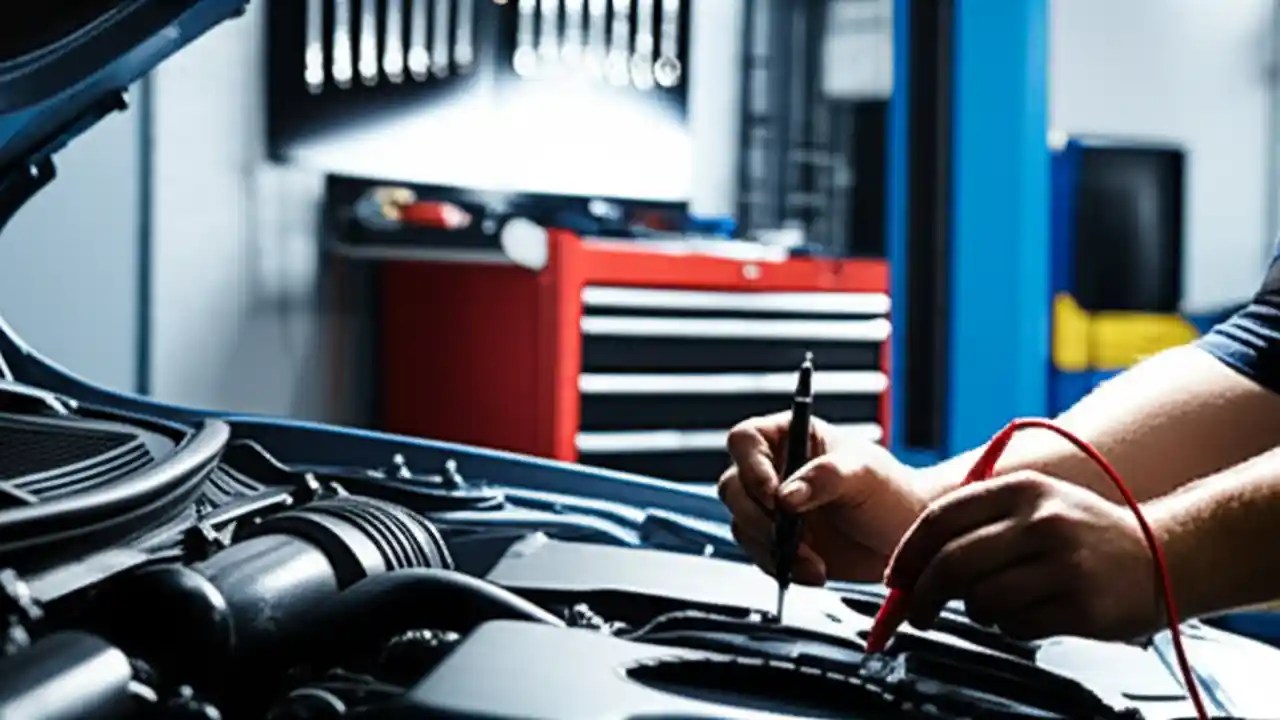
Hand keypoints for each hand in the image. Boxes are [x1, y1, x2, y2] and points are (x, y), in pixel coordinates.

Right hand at [717, 412, 932, 584]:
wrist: (907, 538)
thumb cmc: (890, 492)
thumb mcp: (863, 475)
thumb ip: (824, 478)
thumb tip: (786, 495)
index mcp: (791, 436)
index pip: (746, 440)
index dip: (750, 466)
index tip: (773, 495)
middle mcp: (775, 469)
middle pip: (733, 486)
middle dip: (757, 516)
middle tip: (786, 534)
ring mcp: (773, 508)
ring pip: (742, 524)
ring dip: (771, 547)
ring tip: (811, 561)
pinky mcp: (778, 542)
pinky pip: (760, 554)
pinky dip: (780, 567)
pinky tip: (812, 571)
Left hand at [885, 471, 1162, 641]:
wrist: (1166, 555)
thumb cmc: (1084, 533)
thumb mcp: (1035, 502)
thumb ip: (979, 520)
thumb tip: (913, 557)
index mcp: (1022, 489)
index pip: (941, 518)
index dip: (908, 552)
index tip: (896, 576)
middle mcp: (1041, 522)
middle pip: (952, 564)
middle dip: (923, 594)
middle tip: (916, 612)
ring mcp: (1063, 565)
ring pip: (981, 601)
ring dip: (976, 611)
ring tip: (998, 603)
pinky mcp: (1081, 606)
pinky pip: (1015, 627)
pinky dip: (1010, 627)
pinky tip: (1030, 613)